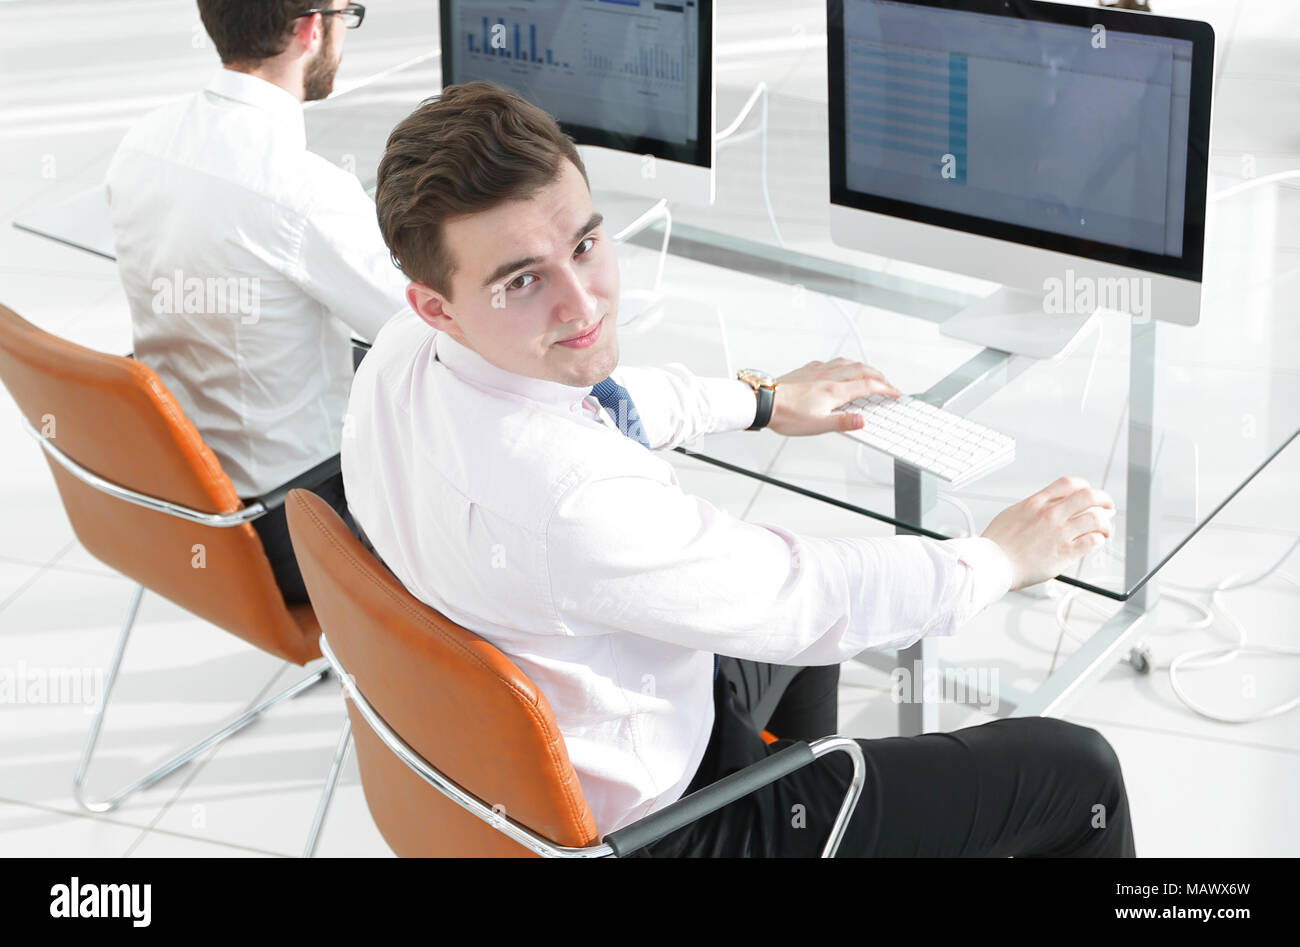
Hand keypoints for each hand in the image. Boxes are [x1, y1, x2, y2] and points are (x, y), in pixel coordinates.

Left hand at [767, 358, 902, 436]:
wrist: (764, 401)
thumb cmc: (787, 415)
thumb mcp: (818, 425)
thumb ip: (843, 423)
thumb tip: (862, 421)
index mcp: (834, 390)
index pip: (868, 386)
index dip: (885, 389)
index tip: (895, 393)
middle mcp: (829, 376)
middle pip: (862, 370)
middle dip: (879, 376)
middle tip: (888, 384)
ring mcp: (818, 371)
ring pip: (848, 362)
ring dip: (863, 367)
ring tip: (870, 374)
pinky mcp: (807, 370)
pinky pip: (832, 362)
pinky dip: (844, 364)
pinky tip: (840, 368)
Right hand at [981, 477, 1115, 590]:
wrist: (992, 564)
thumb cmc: (997, 543)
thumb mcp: (1012, 513)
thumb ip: (1032, 507)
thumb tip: (1044, 505)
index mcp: (1036, 503)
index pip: (1069, 484)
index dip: (1084, 486)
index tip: (1087, 493)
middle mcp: (1051, 515)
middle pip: (1089, 497)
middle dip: (1104, 500)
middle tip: (1107, 507)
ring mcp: (1059, 533)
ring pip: (1096, 519)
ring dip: (1105, 524)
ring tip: (1104, 530)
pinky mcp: (1065, 553)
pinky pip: (1093, 542)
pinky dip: (1099, 541)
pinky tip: (1096, 543)